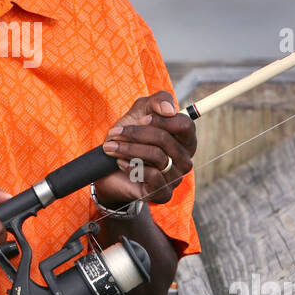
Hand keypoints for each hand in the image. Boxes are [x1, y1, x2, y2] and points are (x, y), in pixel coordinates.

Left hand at [95, 91, 194, 209]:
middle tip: (114, 134)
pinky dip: (133, 167)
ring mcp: (175, 178)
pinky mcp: (163, 194)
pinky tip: (120, 163)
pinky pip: (154, 177)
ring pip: (157, 157)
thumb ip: (158, 101)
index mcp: (185, 139)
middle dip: (135, 134)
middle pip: (166, 140)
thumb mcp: (141, 111)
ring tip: (110, 147)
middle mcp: (184, 159)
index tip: (140, 119)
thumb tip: (169, 110)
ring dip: (128, 149)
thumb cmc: (131, 137)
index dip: (161, 120)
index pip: (185, 125)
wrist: (109, 169)